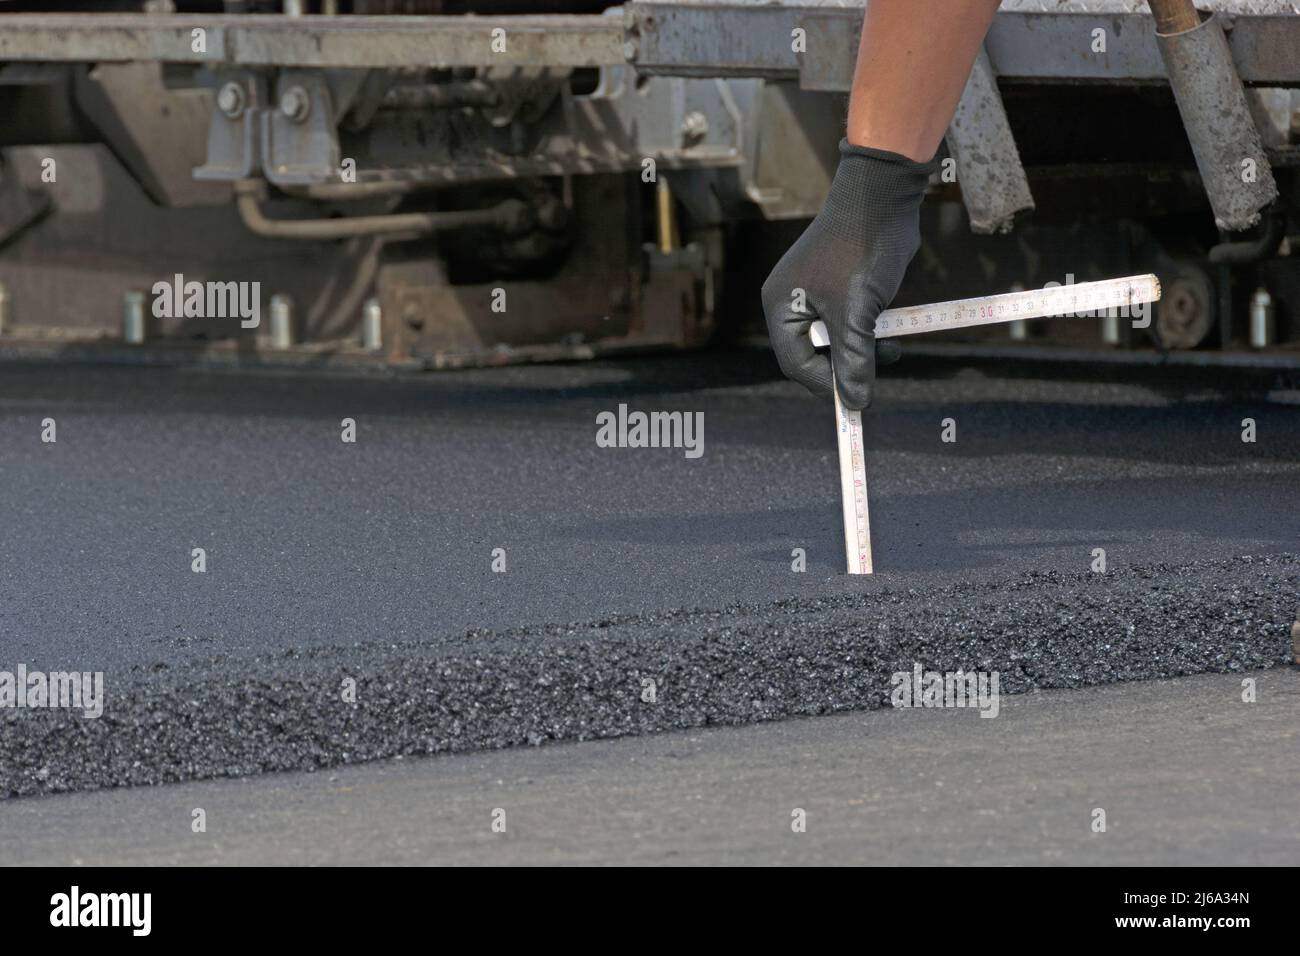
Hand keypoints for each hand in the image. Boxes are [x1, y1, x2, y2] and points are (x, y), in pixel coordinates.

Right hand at [761, 140, 932, 409]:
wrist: (883, 195)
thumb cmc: (862, 250)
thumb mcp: (858, 313)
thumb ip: (855, 360)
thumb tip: (857, 402)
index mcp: (780, 306)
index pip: (795, 363)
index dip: (826, 384)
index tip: (858, 398)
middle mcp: (791, 301)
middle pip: (814, 354)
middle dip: (846, 365)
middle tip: (878, 370)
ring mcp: (815, 292)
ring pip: (835, 340)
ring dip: (862, 349)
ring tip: (891, 348)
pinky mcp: (838, 285)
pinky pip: (848, 321)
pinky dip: (868, 331)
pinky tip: (889, 329)